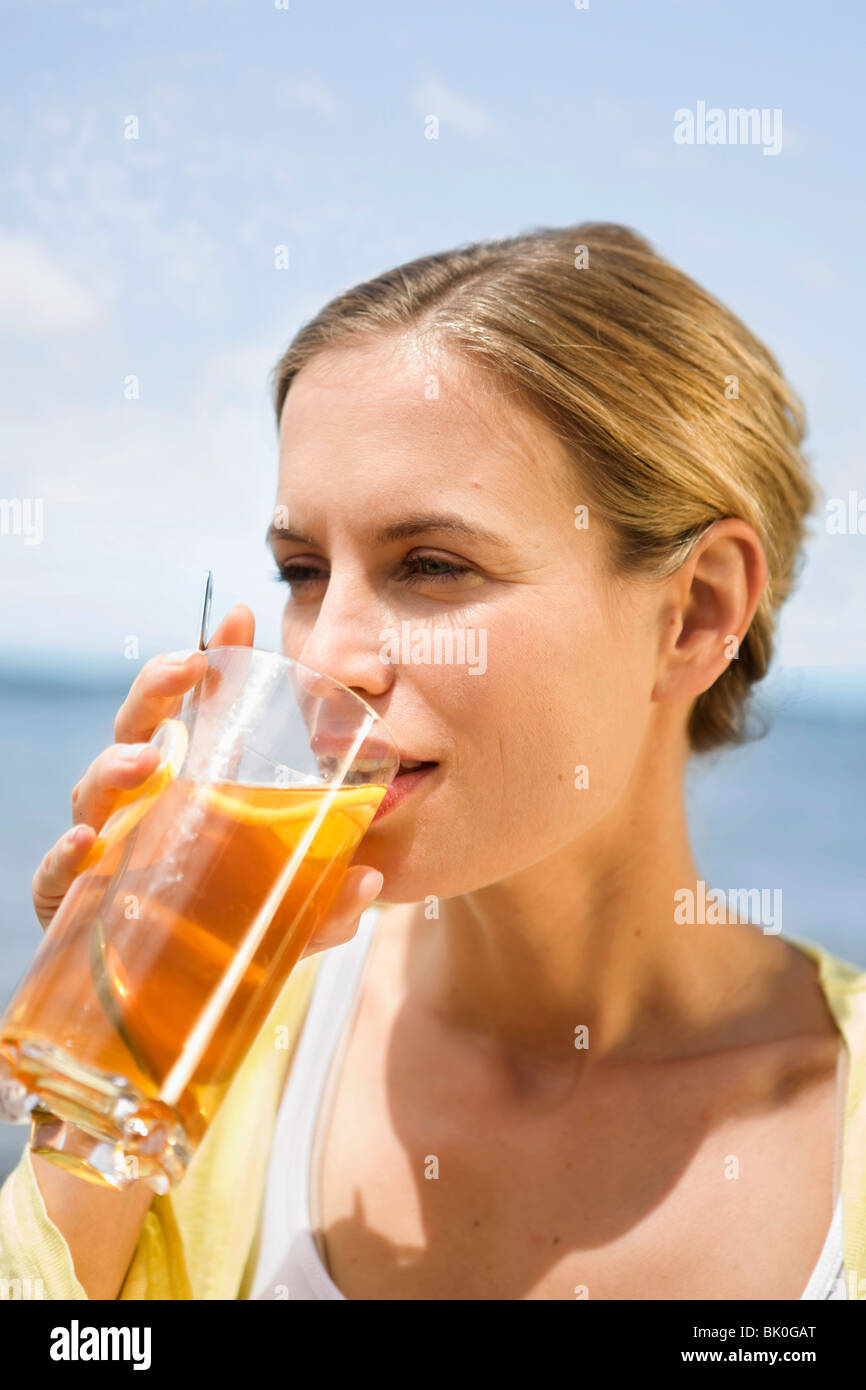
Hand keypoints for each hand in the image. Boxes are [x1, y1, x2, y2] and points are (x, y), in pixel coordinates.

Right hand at [31, 605, 384, 947]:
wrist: (165, 1013)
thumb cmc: (222, 933)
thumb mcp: (282, 911)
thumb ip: (322, 899)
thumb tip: (369, 880)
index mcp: (187, 790)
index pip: (191, 715)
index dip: (209, 662)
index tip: (240, 615)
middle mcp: (138, 811)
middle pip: (134, 734)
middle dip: (155, 695)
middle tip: (186, 669)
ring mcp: (101, 853)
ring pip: (90, 797)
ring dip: (111, 769)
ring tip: (142, 760)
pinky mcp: (70, 909)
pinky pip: (54, 880)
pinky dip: (61, 860)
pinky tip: (84, 847)